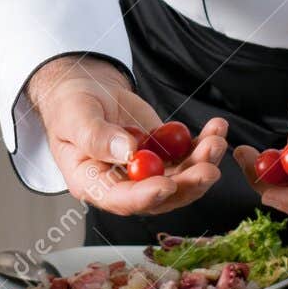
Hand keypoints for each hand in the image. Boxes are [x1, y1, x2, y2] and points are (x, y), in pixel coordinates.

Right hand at [26, 54, 227, 215]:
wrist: (86, 89)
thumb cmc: (71, 106)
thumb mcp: (76, 117)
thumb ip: (97, 136)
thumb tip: (128, 152)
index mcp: (93, 183)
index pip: (121, 200)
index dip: (146, 197)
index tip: (168, 185)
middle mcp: (123, 184)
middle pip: (160, 196)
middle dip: (188, 184)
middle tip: (209, 168)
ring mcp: (146, 172)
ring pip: (180, 178)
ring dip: (201, 163)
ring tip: (216, 141)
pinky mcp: (162, 155)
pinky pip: (186, 156)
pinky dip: (203, 145)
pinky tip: (216, 129)